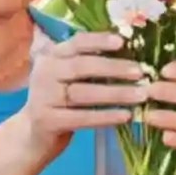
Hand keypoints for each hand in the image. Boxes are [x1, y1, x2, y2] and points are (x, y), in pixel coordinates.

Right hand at [18, 32, 146, 153]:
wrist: (34, 133)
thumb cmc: (62, 98)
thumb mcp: (70, 76)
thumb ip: (91, 61)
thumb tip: (128, 46)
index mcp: (52, 56)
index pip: (76, 43)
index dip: (99, 41)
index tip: (122, 41)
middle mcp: (44, 73)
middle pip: (81, 67)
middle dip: (113, 68)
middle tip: (141, 72)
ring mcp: (43, 97)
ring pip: (83, 93)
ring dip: (115, 94)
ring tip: (141, 95)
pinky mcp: (47, 121)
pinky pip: (82, 117)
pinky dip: (106, 116)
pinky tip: (126, 116)